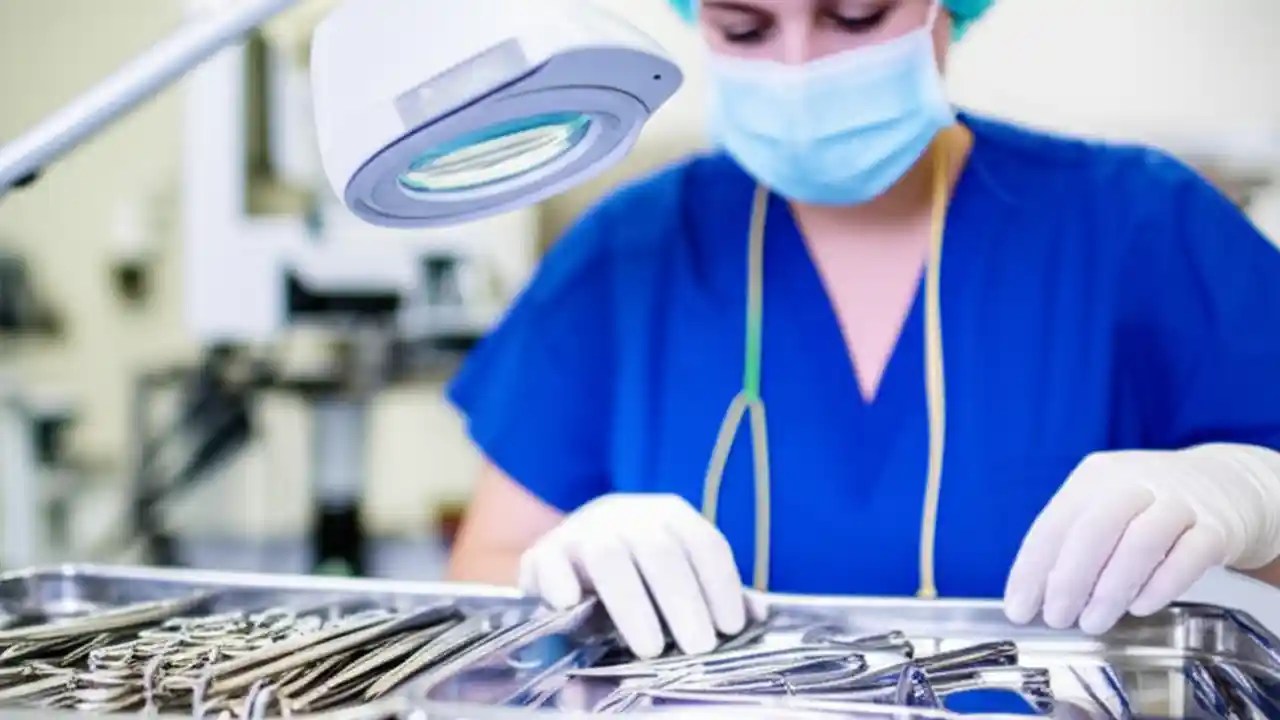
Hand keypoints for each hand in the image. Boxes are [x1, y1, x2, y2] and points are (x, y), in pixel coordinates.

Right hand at [519, 493, 746, 657]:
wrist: (571, 547)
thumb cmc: (637, 567)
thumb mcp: (678, 571)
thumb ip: (714, 591)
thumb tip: (759, 614)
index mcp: (669, 516)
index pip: (704, 543)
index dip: (721, 585)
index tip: (731, 627)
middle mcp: (628, 516)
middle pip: (660, 552)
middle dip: (683, 601)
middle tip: (699, 646)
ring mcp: (583, 531)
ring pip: (608, 557)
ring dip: (632, 604)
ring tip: (650, 648)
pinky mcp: (543, 553)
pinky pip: (549, 561)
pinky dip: (559, 582)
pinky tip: (572, 606)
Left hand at [1004, 445, 1279, 634]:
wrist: (1226, 484)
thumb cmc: (1149, 506)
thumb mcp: (1105, 507)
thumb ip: (1072, 543)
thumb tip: (1034, 597)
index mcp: (1095, 477)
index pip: (1053, 524)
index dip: (1032, 570)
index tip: (1019, 608)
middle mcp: (1134, 481)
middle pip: (1094, 530)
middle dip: (1068, 580)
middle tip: (1057, 619)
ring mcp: (1179, 501)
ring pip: (1140, 543)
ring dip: (1110, 590)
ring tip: (1093, 623)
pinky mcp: (1217, 527)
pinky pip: (1188, 557)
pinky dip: (1159, 586)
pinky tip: (1139, 608)